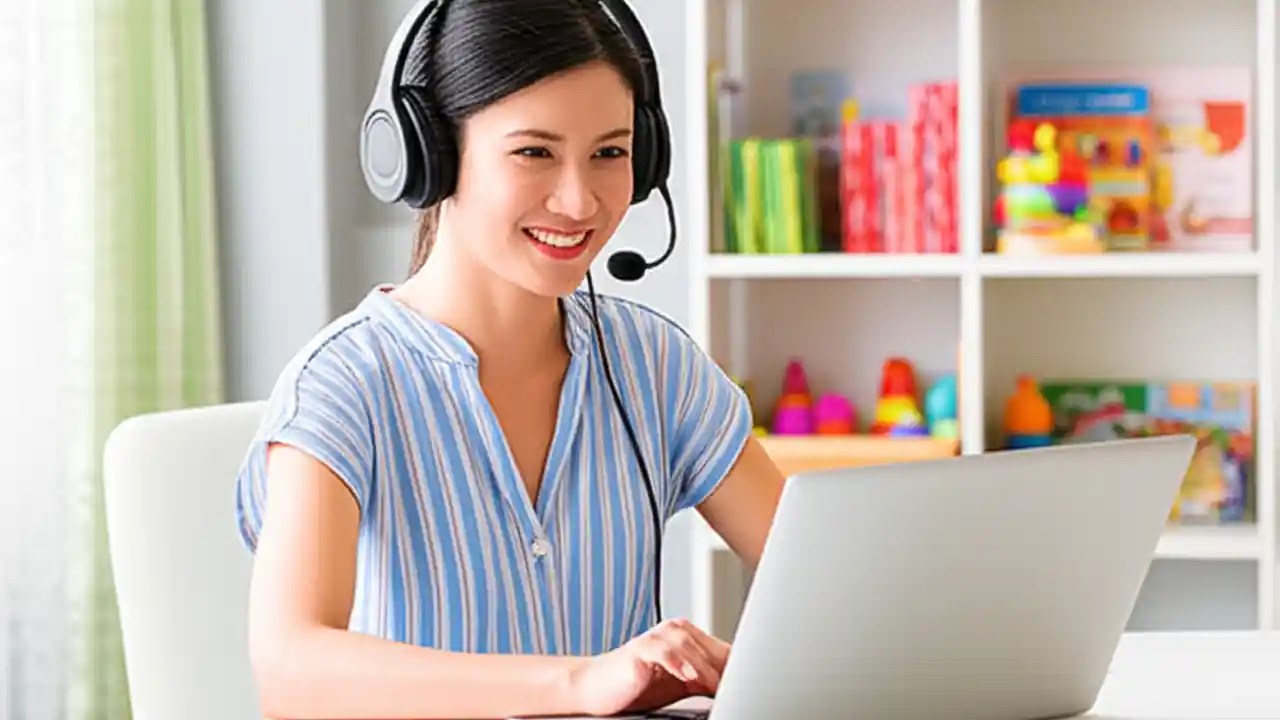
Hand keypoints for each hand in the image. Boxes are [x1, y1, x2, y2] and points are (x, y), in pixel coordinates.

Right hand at [569, 618, 730, 715]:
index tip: (751, 680)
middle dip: (724, 666)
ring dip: (704, 667)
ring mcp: (656, 638)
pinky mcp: (639, 648)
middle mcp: (674, 632)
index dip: (735, 665)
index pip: (720, 649)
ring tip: (714, 686)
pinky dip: (678, 663)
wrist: (597, 689)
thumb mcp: (679, 685)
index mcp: (687, 638)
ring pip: (688, 646)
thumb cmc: (637, 686)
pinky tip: (688, 676)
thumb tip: (735, 687)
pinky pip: (662, 651)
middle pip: (708, 646)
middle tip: (738, 684)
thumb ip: (705, 681)